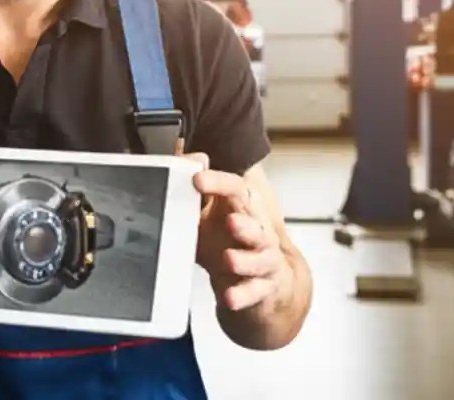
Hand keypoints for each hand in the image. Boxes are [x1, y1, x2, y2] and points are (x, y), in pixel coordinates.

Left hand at [185, 154, 287, 313]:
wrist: (262, 285)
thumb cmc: (228, 243)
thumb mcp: (205, 216)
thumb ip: (196, 191)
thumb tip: (188, 156)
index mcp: (242, 208)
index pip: (236, 189)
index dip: (218, 182)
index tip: (198, 179)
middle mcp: (258, 232)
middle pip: (256, 223)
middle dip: (244, 222)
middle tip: (230, 221)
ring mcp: (264, 260)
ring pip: (260, 258)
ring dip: (245, 259)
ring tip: (229, 258)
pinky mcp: (264, 287)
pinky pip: (256, 291)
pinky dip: (243, 295)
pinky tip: (229, 297)